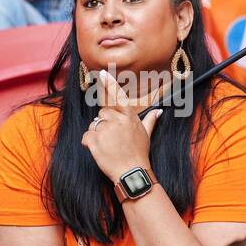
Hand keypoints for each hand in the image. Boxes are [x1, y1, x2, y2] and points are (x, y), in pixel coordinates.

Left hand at [80, 68, 161, 184]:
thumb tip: (159, 111)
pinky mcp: (94, 140)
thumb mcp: (146, 135)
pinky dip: (89, 143)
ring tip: (107, 147)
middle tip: (112, 138)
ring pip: (94, 125)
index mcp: (129, 117)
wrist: (131, 172)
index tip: (101, 73)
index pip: (118, 96)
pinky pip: (86, 136)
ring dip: (97, 134)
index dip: (109, 83)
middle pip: (103, 113)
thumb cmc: (139, 154)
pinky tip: (98, 151)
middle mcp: (117, 120)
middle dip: (104, 122)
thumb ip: (150, 120)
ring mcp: (105, 130)